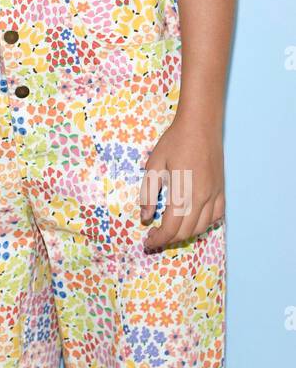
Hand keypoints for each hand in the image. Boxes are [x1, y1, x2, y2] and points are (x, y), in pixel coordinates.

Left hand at [138, 112, 225, 252]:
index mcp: (184, 194)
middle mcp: (203, 199)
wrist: (201, 125)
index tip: (148, 242)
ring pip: (202, 227)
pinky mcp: (222, 190)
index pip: (171, 228)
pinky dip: (204, 224)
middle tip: (154, 237)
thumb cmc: (175, 142)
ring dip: (185, 234)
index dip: (158, 239)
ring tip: (170, 230)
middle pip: (186, 232)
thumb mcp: (154, 166)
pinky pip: (216, 217)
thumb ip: (149, 194)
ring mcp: (216, 195)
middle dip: (169, 239)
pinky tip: (192, 221)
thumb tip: (146, 218)